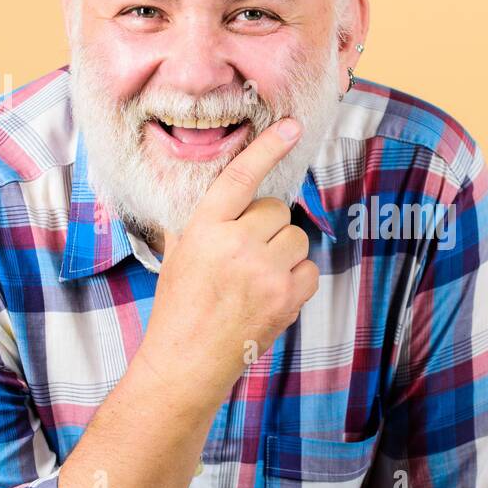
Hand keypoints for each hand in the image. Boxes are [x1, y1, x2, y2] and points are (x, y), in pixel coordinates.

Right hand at [134, 118, 319, 410]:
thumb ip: (200, 222)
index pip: (240, 177)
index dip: (266, 149)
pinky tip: (272, 294)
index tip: (291, 127)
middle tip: (245, 254)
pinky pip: (309, 269)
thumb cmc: (180, 306)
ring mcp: (264, 271)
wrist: (188, 361)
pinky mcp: (286, 297)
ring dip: (284, 252)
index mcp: (204, 228)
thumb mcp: (178, 254)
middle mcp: (236, 244)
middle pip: (277, 210)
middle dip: (267, 227)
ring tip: (256, 277)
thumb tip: (223, 193)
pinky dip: (296, 279)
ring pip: (297, 237)